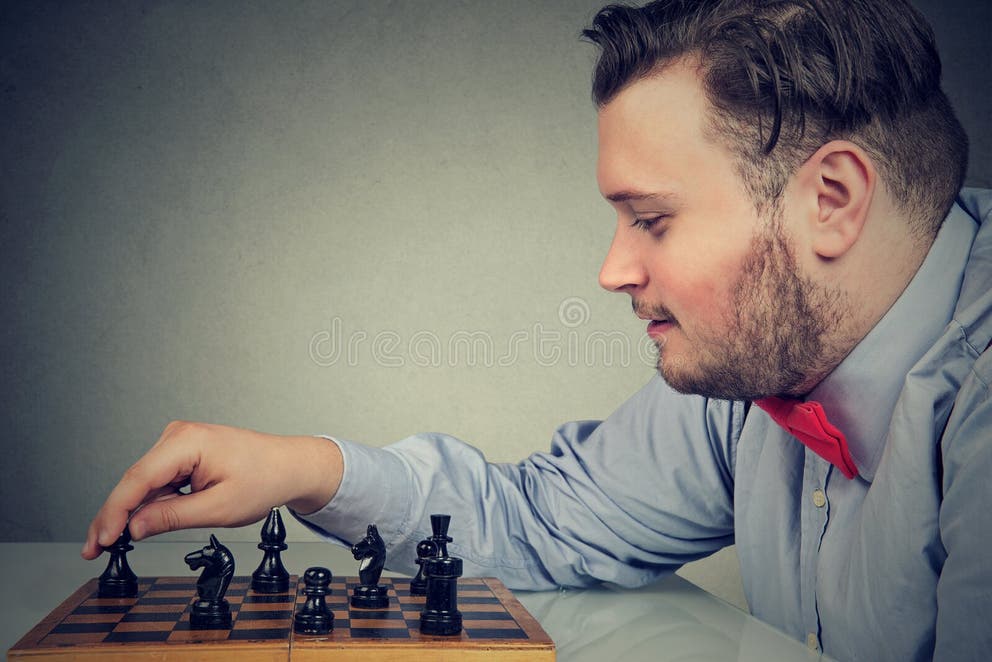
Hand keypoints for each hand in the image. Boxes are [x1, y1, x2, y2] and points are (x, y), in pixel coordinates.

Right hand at [81, 420, 342, 558]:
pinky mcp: (183, 453)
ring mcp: (180, 443)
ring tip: (118, 540)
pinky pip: (158, 481)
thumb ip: (172, 517)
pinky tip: (147, 522)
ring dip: (132, 512)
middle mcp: (178, 436)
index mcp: (187, 442)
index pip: (137, 480)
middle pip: (134, 481)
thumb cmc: (265, 479)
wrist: (290, 466)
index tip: (99, 540)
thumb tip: (134, 526)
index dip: (113, 513)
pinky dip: (150, 503)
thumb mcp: (219, 508)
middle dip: (114, 516)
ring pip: (144, 483)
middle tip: (94, 550)